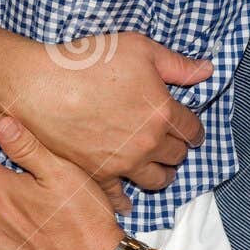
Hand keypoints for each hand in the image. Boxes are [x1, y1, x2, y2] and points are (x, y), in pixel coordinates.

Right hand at [8, 32, 208, 210]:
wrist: (41, 86)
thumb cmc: (90, 62)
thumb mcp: (141, 49)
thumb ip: (178, 64)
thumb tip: (208, 71)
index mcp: (163, 112)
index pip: (191, 128)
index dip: (193, 128)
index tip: (191, 130)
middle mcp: (148, 143)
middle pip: (176, 156)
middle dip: (178, 150)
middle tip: (174, 146)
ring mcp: (123, 163)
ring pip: (156, 180)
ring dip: (162, 175)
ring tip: (159, 169)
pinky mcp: (98, 174)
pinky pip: (119, 197)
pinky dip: (127, 200)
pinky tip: (129, 200)